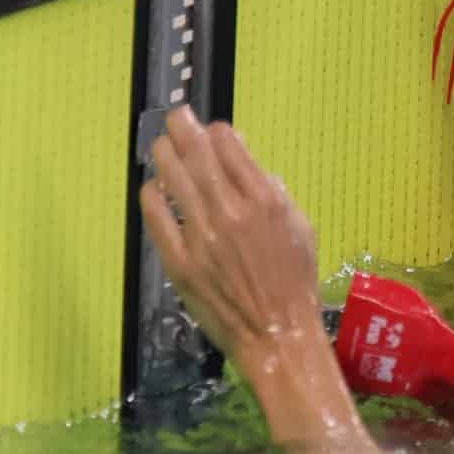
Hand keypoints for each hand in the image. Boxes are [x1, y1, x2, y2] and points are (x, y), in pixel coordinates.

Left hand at [139, 107, 324, 363]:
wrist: (276, 334)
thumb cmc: (294, 282)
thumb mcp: (301, 227)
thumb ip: (276, 191)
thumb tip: (248, 162)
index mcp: (265, 200)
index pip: (228, 143)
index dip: (218, 132)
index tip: (213, 133)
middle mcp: (231, 212)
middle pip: (195, 151)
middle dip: (181, 126)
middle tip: (175, 118)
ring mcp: (201, 236)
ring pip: (171, 176)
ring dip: (163, 153)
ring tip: (161, 146)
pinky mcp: (178, 260)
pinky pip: (156, 215)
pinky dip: (152, 194)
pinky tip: (155, 189)